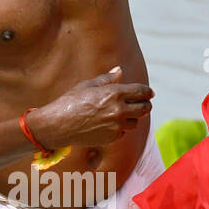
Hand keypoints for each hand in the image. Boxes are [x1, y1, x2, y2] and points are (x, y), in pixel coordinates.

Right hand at [28, 66, 153, 149]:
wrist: (58, 125)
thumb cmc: (71, 101)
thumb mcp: (88, 85)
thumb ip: (107, 79)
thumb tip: (120, 70)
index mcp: (114, 93)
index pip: (140, 92)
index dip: (147, 92)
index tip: (150, 93)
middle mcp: (118, 111)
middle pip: (144, 109)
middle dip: (146, 105)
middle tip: (144, 104)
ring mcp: (116, 126)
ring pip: (134, 122)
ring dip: (132, 118)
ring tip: (124, 114)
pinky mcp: (111, 138)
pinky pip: (122, 133)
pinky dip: (120, 129)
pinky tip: (109, 124)